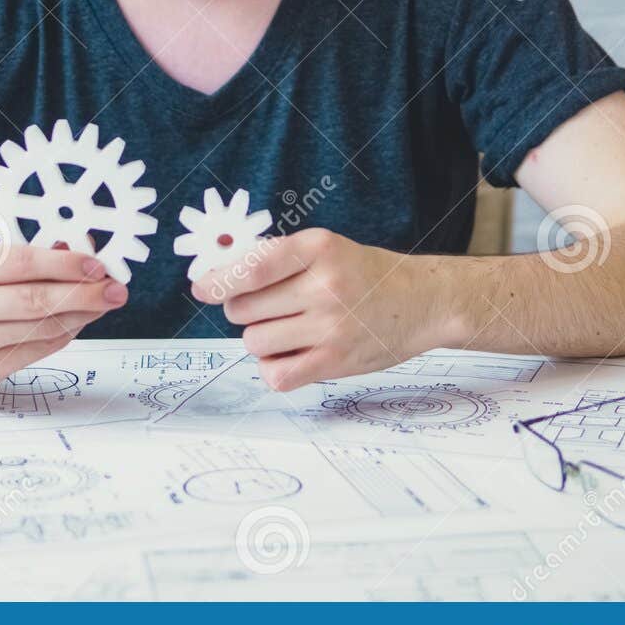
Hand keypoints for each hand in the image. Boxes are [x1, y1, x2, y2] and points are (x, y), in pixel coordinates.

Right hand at [0, 243, 127, 391]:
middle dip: (84, 293)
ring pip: (41, 329)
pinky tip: (77, 321)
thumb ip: (22, 259)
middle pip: (35, 300)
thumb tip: (77, 251)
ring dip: (81, 315)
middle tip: (115, 289)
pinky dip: (64, 334)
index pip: (21, 263)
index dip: (65, 263)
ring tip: (102, 303)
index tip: (97, 263)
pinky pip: (37, 351)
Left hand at [189, 228, 455, 390]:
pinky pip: (277, 375)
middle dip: (243, 309)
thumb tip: (216, 276)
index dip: (217, 281)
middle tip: (268, 306)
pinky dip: (274, 368)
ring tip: (286, 329)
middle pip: (243, 308)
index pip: (252, 268)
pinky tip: (290, 354)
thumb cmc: (364, 273)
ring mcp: (331, 327)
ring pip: (255, 342)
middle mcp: (324, 286)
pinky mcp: (336, 362)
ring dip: (260, 338)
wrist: (423, 301)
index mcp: (318, 248)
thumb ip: (276, 258)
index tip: (202, 288)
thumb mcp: (325, 248)